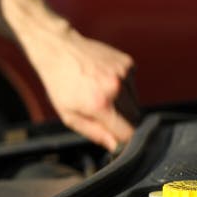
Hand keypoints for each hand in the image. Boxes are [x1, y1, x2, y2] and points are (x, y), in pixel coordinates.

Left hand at [29, 29, 138, 150]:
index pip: (127, 132)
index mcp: (100, 104)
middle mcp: (116, 88)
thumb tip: (115, 146)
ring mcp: (124, 73)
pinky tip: (104, 80)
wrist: (60, 51)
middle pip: (134, 117)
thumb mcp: (69, 115)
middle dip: (122, 121)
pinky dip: (123, 87)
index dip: (125, 139)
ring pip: (136, 101)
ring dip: (123, 104)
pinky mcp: (128, 64)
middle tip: (102, 113)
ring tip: (100, 93)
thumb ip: (94, 133)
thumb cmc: (60, 86)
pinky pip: (133, 85)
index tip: (119, 140)